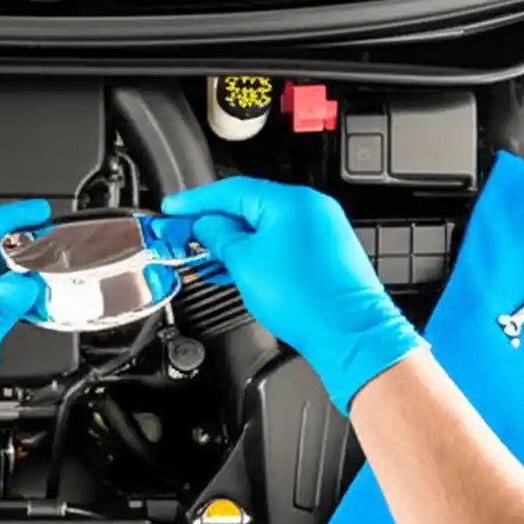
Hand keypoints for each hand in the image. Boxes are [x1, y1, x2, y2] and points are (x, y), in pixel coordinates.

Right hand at [162, 177, 422, 412]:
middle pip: (249, 205)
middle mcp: (311, 208)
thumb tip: (205, 225)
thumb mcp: (244, 263)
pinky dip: (258, 249)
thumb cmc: (306, 299)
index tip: (174, 208)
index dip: (196, 201)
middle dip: (214, 221)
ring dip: (236, 238)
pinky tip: (240, 264)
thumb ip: (218, 236)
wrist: (349, 333)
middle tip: (185, 234)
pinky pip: (283, 241)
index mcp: (291, 201)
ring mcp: (322, 229)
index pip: (231, 190)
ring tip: (209, 255)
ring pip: (266, 225)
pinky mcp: (326, 251)